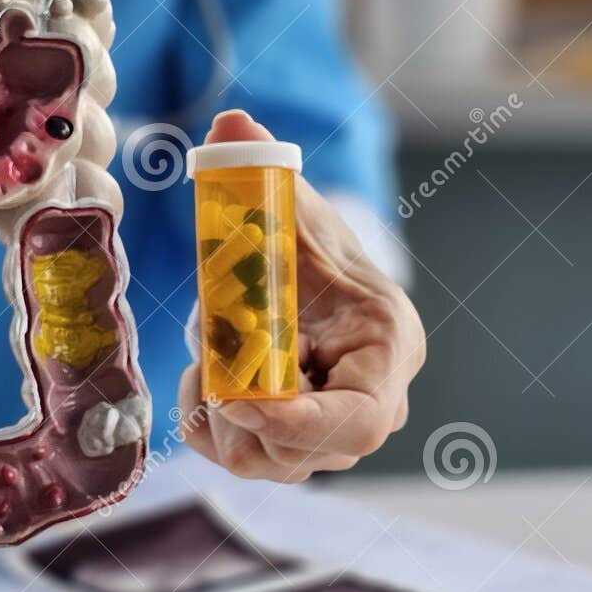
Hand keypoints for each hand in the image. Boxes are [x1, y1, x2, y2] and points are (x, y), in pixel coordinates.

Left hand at [180, 112, 425, 481]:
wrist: (304, 278)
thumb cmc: (306, 249)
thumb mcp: (288, 208)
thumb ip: (262, 170)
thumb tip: (231, 126)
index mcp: (387, 346)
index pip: (361, 417)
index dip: (301, 422)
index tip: (240, 404)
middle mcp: (371, 402)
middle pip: (310, 453)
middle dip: (246, 423)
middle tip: (205, 375)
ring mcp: (332, 432)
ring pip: (272, 464)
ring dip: (220, 424)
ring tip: (204, 368)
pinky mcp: (295, 446)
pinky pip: (248, 459)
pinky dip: (213, 429)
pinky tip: (205, 382)